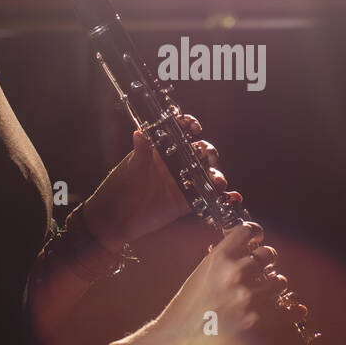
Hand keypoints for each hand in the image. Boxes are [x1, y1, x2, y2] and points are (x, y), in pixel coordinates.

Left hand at [81, 114, 239, 252]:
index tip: (194, 128)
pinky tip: (232, 197)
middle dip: (208, 152)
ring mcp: (183, 182)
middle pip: (200, 151)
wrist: (113, 219)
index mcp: (162, 149)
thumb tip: (140, 133)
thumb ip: (140, 152)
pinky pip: (208, 196)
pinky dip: (223, 195)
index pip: (181, 131)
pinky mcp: (186, 201)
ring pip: (207, 173)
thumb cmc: (119, 188)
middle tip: (206, 156)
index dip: (190, 125)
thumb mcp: (130, 168)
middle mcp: (176, 163)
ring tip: (217, 181)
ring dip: (217, 174)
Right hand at [141, 223, 276, 344]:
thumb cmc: (185, 311)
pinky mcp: (257, 321)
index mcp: (216, 258)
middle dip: (268, 260)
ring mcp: (247, 297)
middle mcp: (234, 273)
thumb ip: (221, 263)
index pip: (247, 230)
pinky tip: (290, 309)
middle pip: (268, 254)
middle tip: (264, 267)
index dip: (255, 232)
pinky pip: (285, 309)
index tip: (257, 238)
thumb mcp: (199, 277)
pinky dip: (289, 310)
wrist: (176, 343)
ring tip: (269, 292)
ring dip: (275, 285)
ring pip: (279, 281)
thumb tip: (244, 252)